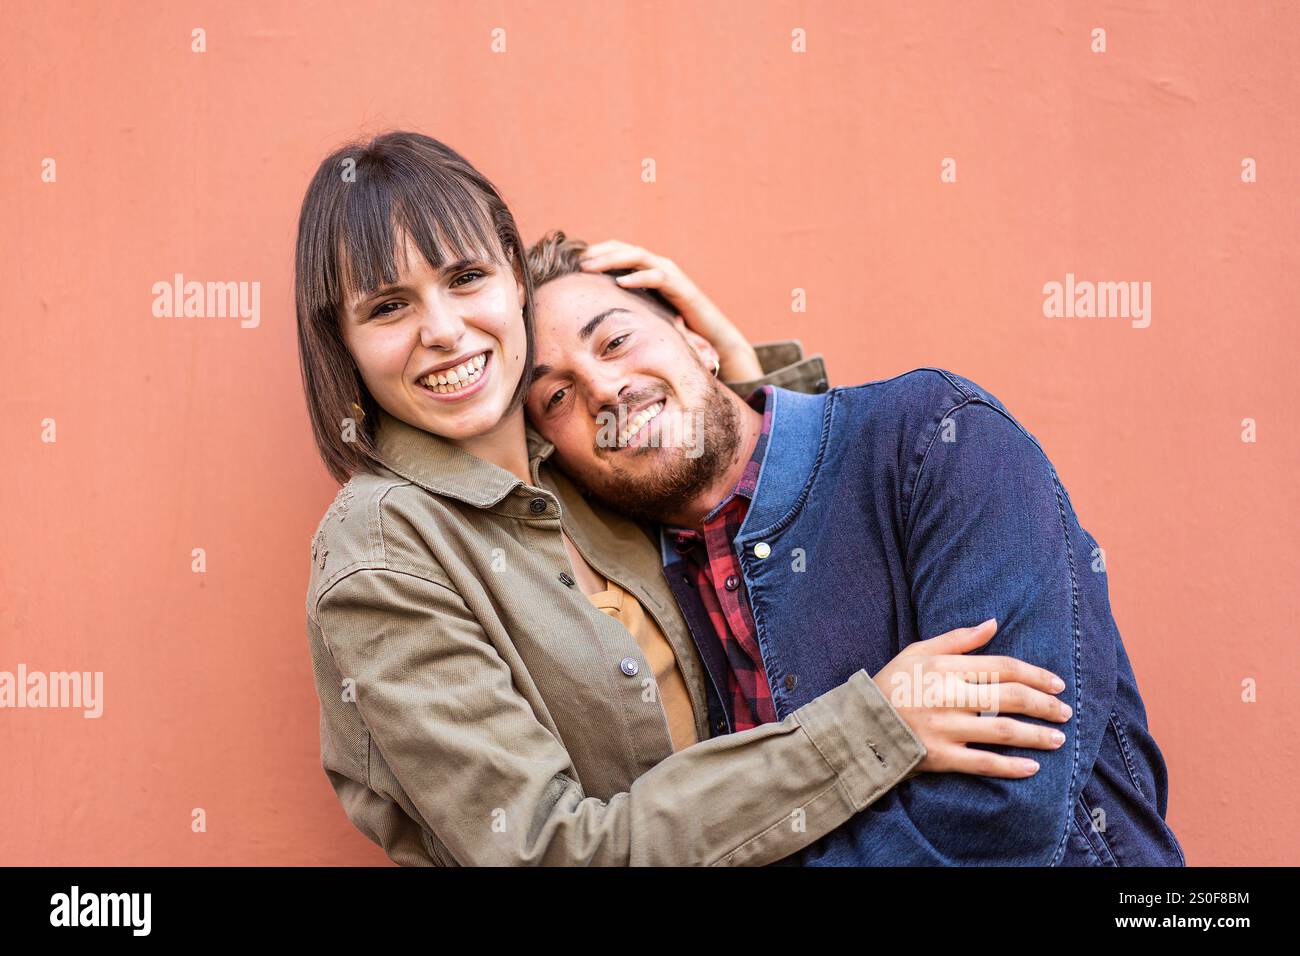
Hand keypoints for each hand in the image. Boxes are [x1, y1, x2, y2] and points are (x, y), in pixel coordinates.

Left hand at [578, 240, 762, 381]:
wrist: (711, 336)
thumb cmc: (676, 326)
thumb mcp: (645, 312)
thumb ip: (627, 305)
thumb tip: (597, 313)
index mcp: (648, 269)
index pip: (618, 251)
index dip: (596, 252)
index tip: (573, 261)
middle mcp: (659, 266)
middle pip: (624, 249)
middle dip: (599, 252)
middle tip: (577, 261)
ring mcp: (670, 274)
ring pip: (638, 257)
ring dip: (612, 260)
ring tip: (591, 267)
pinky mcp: (681, 288)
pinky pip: (657, 277)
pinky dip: (638, 277)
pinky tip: (620, 283)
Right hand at [872, 618, 1071, 777]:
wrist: (859, 725)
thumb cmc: (891, 685)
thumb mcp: (918, 652)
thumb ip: (957, 639)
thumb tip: (993, 623)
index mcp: (945, 667)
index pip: (1002, 667)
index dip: (1035, 674)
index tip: (1057, 684)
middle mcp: (948, 696)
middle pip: (1009, 697)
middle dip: (1044, 704)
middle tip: (1065, 712)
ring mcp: (945, 728)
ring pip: (1002, 730)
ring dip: (1036, 735)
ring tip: (1059, 739)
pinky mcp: (940, 757)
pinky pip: (984, 763)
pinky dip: (1011, 766)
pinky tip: (1032, 767)